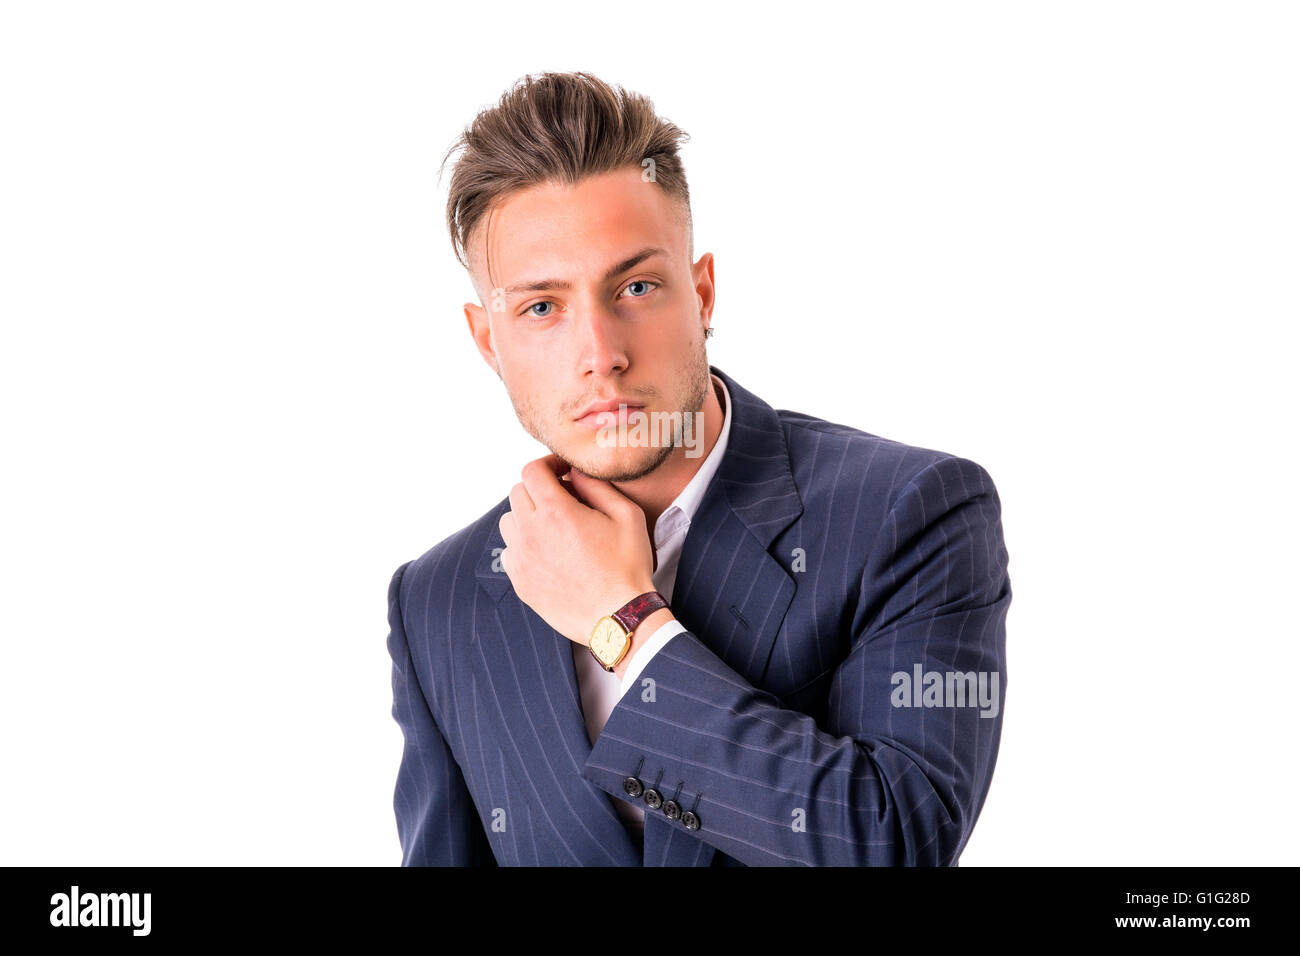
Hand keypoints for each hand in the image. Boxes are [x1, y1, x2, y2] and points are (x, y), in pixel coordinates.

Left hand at [498, 453, 655, 645]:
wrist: (619, 618)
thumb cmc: (627, 567)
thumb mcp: (626, 515)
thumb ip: (598, 486)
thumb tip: (577, 472)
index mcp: (555, 512)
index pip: (532, 471)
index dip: (548, 464)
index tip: (563, 472)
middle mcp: (531, 533)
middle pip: (518, 492)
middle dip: (539, 489)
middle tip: (564, 499)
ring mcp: (522, 560)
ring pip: (509, 522)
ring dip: (528, 516)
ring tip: (554, 527)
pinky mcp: (520, 583)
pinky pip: (510, 552)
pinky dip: (524, 546)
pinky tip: (549, 554)